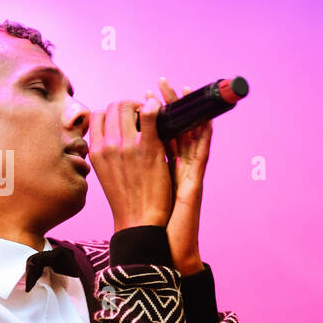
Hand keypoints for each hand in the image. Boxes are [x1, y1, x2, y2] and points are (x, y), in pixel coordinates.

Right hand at [88, 94, 172, 232]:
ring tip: (151, 116)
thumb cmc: (126, 198)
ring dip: (141, 105)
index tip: (124, 120)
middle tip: (141, 115)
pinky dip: (154, 106)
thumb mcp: (105, 173)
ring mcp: (127, 145)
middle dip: (128, 106)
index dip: (111, 112)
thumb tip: (111, 135)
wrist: (139, 220)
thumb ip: (105, 152)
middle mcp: (107, 145)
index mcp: (95, 151)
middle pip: (113, 106)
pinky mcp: (148, 148)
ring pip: (128, 105)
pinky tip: (160, 111)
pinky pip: (149, 114)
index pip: (97, 115)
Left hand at [150, 78, 211, 272]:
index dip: (156, 108)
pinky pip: (204, 148)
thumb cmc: (148, 211)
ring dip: (186, 108)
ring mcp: (189, 169)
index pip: (163, 128)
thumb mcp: (138, 178)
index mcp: (164, 161)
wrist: (158, 238)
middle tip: (161, 84)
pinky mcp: (196, 178)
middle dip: (169, 100)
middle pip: (178, 123)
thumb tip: (118, 142)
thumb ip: (133, 159)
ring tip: (179, 88)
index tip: (147, 92)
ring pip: (194, 130)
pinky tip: (204, 113)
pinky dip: (205, 129)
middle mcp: (178, 162)